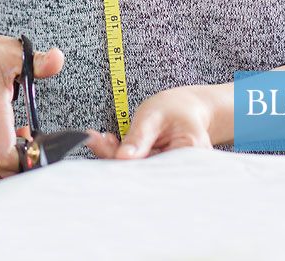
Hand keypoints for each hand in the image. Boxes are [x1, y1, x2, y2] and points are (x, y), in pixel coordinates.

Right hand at [0, 29, 64, 179]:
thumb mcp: (12, 53)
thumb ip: (40, 62)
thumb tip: (58, 60)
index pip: (7, 159)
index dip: (27, 159)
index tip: (37, 146)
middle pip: (0, 170)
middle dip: (20, 162)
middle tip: (31, 142)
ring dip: (5, 159)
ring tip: (16, 135)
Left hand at [87, 83, 232, 159]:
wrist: (187, 109)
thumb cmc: (175, 108)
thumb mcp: (154, 115)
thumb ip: (139, 137)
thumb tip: (121, 158)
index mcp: (190, 153)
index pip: (152, 167)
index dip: (125, 163)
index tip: (102, 147)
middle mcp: (184, 171)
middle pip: (143, 173)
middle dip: (115, 158)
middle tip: (94, 139)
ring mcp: (172, 175)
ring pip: (138, 172)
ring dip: (115, 157)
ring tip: (99, 139)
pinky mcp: (159, 173)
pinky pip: (138, 169)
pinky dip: (122, 158)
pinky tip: (108, 144)